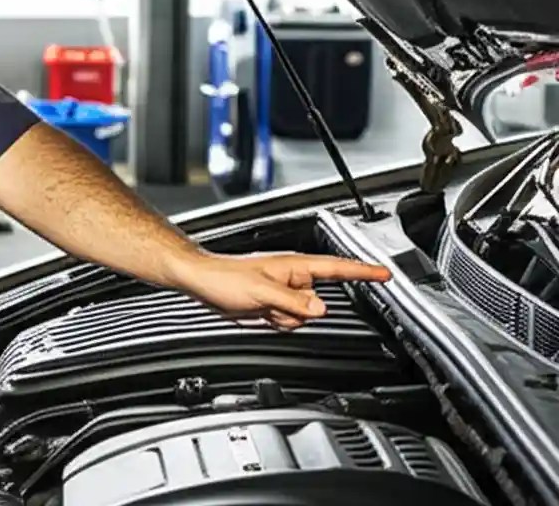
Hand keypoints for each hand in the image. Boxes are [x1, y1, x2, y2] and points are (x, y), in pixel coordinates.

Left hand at [168, 252, 390, 330]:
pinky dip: (278, 322)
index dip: (363, 272)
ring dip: (286, 318)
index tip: (386, 274)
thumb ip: (293, 301)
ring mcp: (284, 292)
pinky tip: (261, 313)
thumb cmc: (224, 278)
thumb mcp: (261, 291)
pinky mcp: (274, 305)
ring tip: (263, 306)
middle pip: (319, 304)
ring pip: (304, 317)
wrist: (201, 283)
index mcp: (295, 266)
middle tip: (274, 304)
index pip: (338, 268)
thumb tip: (321, 309)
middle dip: (300, 312)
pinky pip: (289, 321)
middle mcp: (293, 278)